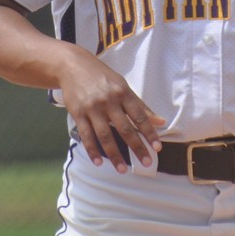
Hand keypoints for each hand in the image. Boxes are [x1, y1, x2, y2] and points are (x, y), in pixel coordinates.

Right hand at [58, 54, 164, 172]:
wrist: (72, 66)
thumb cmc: (102, 77)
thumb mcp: (123, 86)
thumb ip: (141, 105)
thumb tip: (161, 121)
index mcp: (122, 92)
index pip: (140, 116)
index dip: (149, 132)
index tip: (157, 148)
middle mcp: (108, 101)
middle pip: (125, 128)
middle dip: (137, 147)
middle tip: (147, 163)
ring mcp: (92, 108)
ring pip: (105, 135)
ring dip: (115, 155)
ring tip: (123, 170)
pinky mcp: (78, 114)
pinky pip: (86, 135)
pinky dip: (93, 150)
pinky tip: (99, 162)